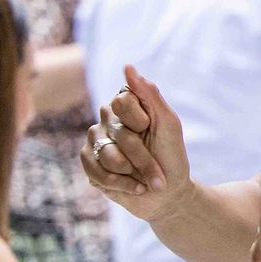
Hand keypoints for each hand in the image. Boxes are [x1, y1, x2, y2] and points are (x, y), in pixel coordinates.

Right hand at [80, 65, 191, 221]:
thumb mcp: (168, 124)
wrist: (168, 193)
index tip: (151, 128)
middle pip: (120, 132)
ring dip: (135, 171)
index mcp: (126, 106)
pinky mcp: (89, 165)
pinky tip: (136, 187)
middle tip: (158, 168)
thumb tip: (127, 67)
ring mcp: (95, 143)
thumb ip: (150, 95)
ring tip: (146, 179)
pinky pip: (99, 173)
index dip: (140, 119)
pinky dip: (123, 184)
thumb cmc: (171, 156)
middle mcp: (107, 120)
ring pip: (108, 155)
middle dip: (144, 155)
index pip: (122, 100)